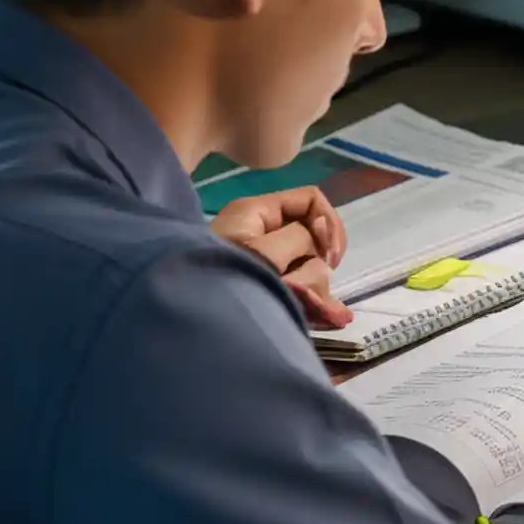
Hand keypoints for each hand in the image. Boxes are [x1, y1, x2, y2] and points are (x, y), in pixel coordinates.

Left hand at [211, 188, 352, 328]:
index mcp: (258, 213)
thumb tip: (317, 242)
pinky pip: (304, 292)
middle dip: (319, 265)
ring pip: (312, 269)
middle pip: (314, 239)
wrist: (187, 323)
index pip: (310, 200)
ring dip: (316, 290)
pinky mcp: (271, 291)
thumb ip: (296, 238)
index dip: (327, 223)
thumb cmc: (218, 279)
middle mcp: (265, 234)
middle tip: (311, 290)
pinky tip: (336, 317)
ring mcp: (269, 264)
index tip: (329, 254)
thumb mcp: (259, 251)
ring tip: (314, 313)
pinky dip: (319, 303)